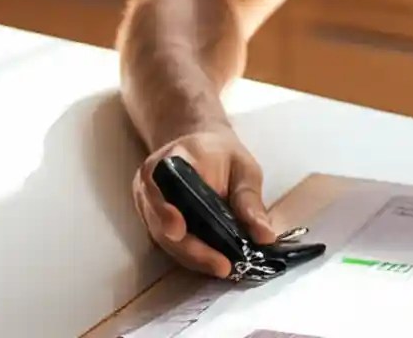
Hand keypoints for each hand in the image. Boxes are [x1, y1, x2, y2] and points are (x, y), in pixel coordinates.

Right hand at [132, 127, 275, 277]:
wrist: (199, 145)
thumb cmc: (223, 154)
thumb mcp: (244, 168)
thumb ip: (249, 199)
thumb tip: (264, 236)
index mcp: (173, 159)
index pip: (161, 184)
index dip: (165, 210)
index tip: (178, 231)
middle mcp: (151, 183)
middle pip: (162, 221)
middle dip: (191, 248)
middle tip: (221, 265)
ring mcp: (148, 203)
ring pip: (164, 238)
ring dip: (192, 257)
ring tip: (221, 268)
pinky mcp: (152, 221)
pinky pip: (168, 242)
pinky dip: (190, 255)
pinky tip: (211, 263)